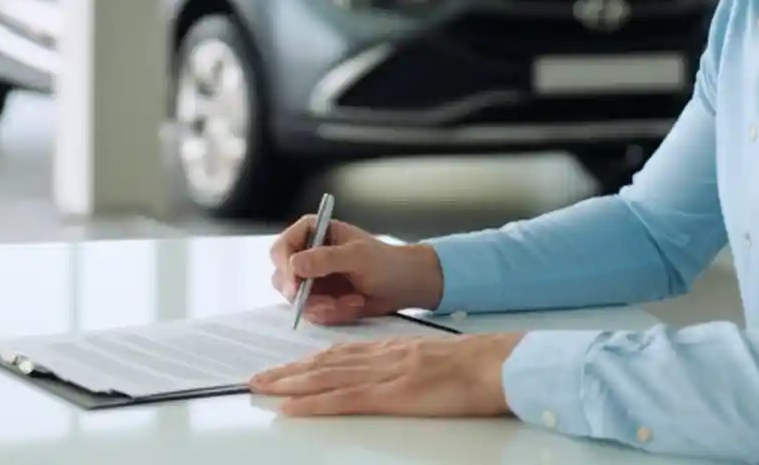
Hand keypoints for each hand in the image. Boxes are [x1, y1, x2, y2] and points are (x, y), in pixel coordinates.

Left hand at [249, 333, 523, 416]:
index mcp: (395, 349)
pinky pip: (343, 399)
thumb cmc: (482, 366)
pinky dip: (312, 404)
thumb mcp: (441, 362)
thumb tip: (404, 379)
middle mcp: (383, 357)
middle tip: (258, 378)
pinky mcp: (392, 394)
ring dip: (289, 384)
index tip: (287, 366)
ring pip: (326, 377)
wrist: (500, 363)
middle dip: (289, 371)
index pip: (342, 353)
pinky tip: (290, 408)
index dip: (310, 360)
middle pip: (325, 363)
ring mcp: (385, 374)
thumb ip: (416, 367)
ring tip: (261, 388)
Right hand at [270, 215, 443, 325]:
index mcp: (312, 231)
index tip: (296, 288)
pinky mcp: (319, 299)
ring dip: (324, 307)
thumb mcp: (358, 257)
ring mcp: (311, 279)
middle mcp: (306, 254)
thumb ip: (326, 259)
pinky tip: (355, 304)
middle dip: (304, 295)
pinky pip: (312, 313)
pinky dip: (333, 314)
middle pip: (281, 277)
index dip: (284, 268)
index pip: (281, 248)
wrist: (404, 285)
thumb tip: (294, 264)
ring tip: (354, 301)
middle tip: (328, 304)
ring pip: (296, 300)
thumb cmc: (385, 262)